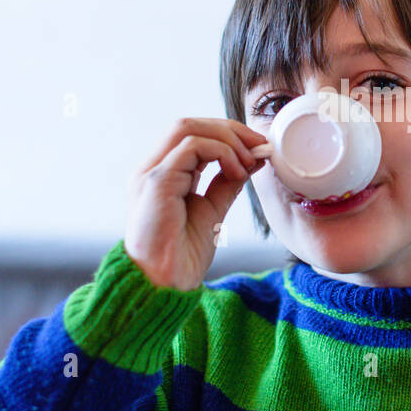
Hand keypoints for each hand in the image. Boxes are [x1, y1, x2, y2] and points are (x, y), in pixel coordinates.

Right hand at [124, 117, 269, 290]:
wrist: (164, 286)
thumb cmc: (182, 255)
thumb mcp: (212, 210)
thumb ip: (226, 183)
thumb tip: (253, 159)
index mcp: (162, 174)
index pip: (192, 135)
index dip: (228, 134)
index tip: (259, 147)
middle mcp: (151, 169)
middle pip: (189, 124)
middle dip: (230, 129)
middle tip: (260, 145)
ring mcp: (150, 174)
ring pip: (187, 127)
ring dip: (227, 138)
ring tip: (249, 161)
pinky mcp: (156, 182)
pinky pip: (191, 147)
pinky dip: (221, 152)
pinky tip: (237, 171)